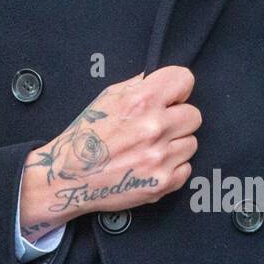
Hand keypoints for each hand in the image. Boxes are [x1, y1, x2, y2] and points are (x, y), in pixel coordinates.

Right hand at [18, 67, 200, 241]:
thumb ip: (137, 86)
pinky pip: (186, 168)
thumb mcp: (106, 98)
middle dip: (178, 119)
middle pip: (194, 115)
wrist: (69, 177)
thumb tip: (161, 81)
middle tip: (158, 127)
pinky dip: (172, 168)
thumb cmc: (86, 137)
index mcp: (140, 101)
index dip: (177, 89)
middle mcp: (154, 128)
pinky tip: (150, 165)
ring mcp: (160, 157)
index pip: (184, 80)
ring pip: (191, 143)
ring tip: (150, 148)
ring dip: (175, 145)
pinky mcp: (163, 183)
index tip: (170, 98)